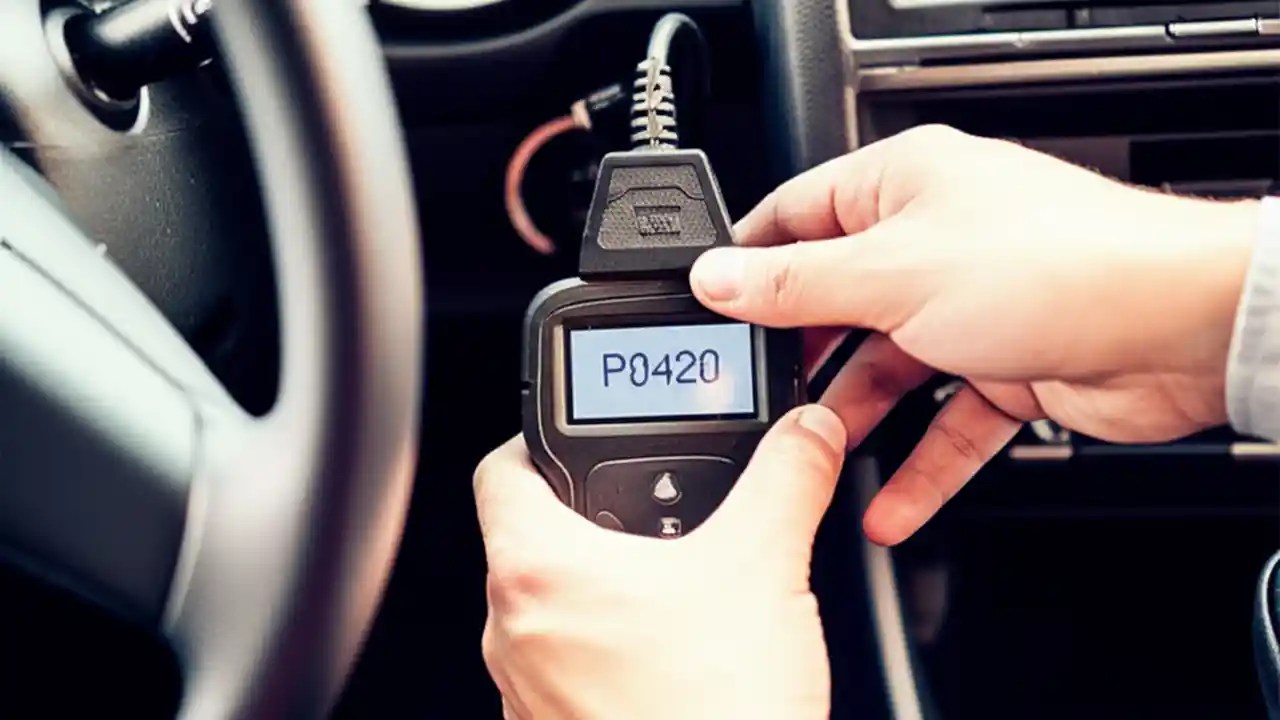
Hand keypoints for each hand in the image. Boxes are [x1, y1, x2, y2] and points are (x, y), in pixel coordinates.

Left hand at [474, 405, 846, 719]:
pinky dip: (611, 645)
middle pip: (533, 536)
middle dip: (596, 514)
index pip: (501, 468)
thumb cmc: (714, 712)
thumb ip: (788, 482)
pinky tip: (674, 650)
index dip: (540, 436)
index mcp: (537, 570)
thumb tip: (808, 435)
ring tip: (676, 578)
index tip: (582, 432)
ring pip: (554, 606)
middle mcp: (512, 630)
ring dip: (606, 584)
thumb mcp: (765, 569)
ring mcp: (527, 690)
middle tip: (654, 504)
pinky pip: (570, 666)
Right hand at [688, 124, 1260, 545]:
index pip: (797, 217)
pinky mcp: (1010, 368)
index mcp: (903, 186)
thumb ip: (794, 285)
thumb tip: (716, 277)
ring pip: (890, 370)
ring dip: (857, 421)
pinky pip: (945, 424)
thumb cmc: (1058, 267)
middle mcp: (936, 241)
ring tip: (816, 463)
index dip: (747, 263)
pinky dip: (918, 467)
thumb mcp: (891, 275)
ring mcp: (973, 307)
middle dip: (802, 356)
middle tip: (759, 399)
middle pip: (839, 302)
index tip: (707, 313)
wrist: (1179, 330)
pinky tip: (887, 506)